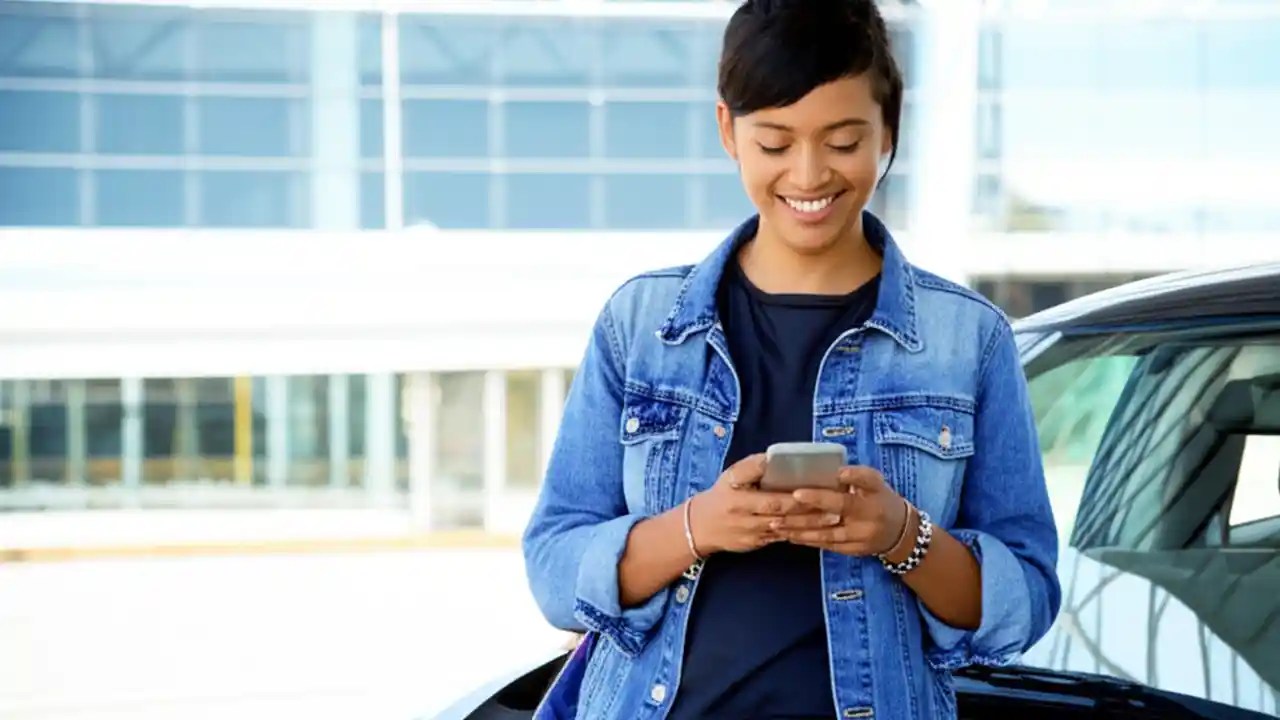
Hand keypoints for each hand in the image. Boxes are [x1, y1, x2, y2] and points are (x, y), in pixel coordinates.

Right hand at [687, 453, 828, 554]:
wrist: (700, 526)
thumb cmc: (721, 495)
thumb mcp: (730, 476)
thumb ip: (751, 467)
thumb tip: (772, 457)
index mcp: (739, 498)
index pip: (770, 499)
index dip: (792, 498)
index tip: (813, 491)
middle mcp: (746, 518)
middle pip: (782, 516)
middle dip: (809, 513)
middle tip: (834, 508)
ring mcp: (752, 534)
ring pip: (785, 530)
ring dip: (809, 526)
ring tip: (833, 520)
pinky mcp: (756, 544)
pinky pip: (781, 538)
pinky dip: (799, 534)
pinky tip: (817, 531)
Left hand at [771, 466, 908, 556]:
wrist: (900, 533)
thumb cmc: (880, 500)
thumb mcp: (874, 482)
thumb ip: (855, 476)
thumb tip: (828, 470)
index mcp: (874, 492)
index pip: (864, 480)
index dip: (851, 476)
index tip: (835, 473)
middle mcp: (868, 514)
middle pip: (839, 509)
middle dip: (811, 506)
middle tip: (787, 501)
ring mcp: (860, 535)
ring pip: (826, 532)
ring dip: (799, 528)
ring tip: (776, 523)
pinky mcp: (852, 550)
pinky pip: (826, 545)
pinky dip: (806, 540)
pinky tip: (788, 535)